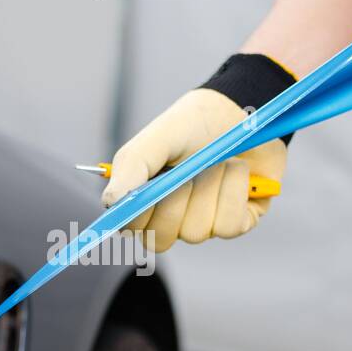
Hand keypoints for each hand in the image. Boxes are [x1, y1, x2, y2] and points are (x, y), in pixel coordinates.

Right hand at [101, 88, 286, 252]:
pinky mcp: (236, 222)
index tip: (150, 192)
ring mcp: (204, 223)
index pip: (131, 227)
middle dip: (176, 200)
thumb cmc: (195, 124)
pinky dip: (233, 193)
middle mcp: (173, 217)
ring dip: (207, 190)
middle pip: (161, 238)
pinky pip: (228, 227)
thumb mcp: (158, 138)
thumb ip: (131, 167)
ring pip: (196, 232)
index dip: (140, 214)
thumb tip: (110, 202)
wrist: (241, 112)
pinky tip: (236, 172)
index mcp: (146, 198)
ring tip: (215, 163)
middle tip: (187, 171)